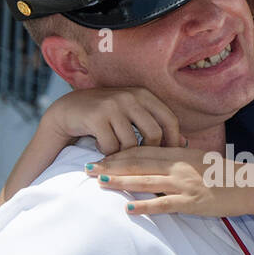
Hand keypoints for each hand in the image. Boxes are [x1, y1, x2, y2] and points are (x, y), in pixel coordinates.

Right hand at [42, 87, 183, 154]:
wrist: (68, 110)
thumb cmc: (107, 116)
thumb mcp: (133, 114)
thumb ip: (156, 124)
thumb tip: (185, 143)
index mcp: (143, 94)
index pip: (170, 120)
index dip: (172, 141)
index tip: (167, 157)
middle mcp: (130, 96)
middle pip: (154, 134)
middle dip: (149, 152)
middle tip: (140, 160)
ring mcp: (112, 105)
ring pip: (131, 144)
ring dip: (124, 155)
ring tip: (117, 152)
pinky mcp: (95, 117)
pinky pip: (111, 147)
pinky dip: (108, 153)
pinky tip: (101, 147)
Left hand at [89, 146, 248, 217]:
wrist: (249, 184)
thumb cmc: (224, 174)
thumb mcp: (199, 160)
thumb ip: (178, 159)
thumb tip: (158, 162)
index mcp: (178, 154)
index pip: (142, 150)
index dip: (118, 153)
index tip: (99, 155)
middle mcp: (178, 166)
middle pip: (138, 163)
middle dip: (111, 165)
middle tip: (88, 167)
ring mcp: (184, 184)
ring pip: (146, 181)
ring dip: (120, 181)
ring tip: (99, 183)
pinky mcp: (191, 202)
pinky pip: (164, 204)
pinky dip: (145, 206)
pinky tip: (128, 207)